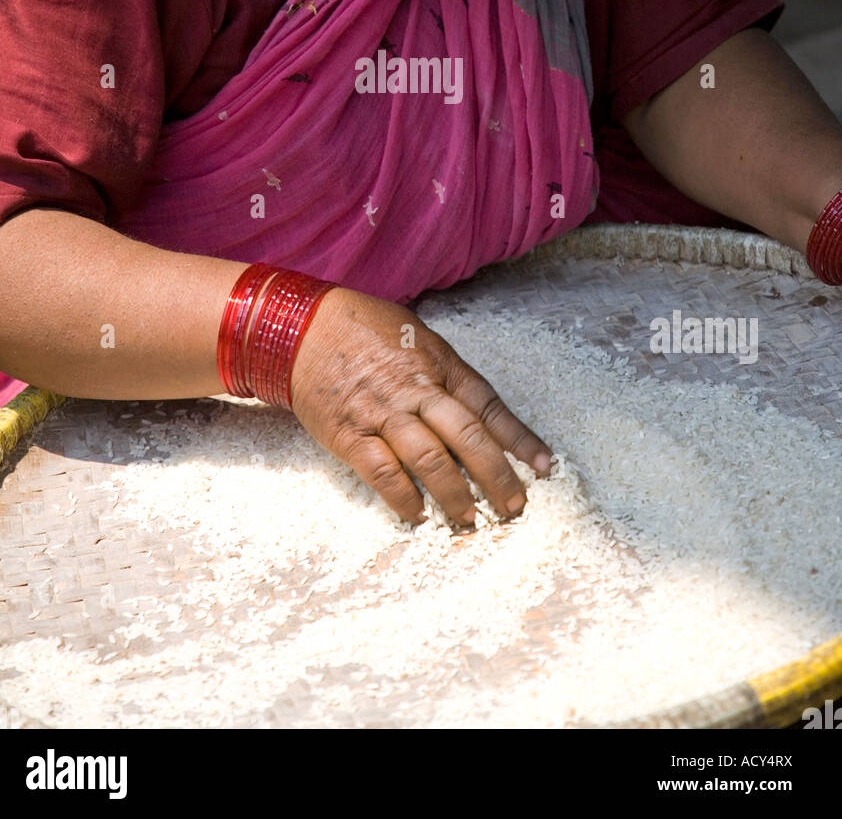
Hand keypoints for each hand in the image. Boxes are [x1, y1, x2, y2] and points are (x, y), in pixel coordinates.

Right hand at [290, 286, 552, 525]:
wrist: (304, 328)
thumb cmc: (366, 329)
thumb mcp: (419, 339)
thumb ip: (447, 375)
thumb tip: (479, 415)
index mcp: (437, 365)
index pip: (487, 405)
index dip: (520, 438)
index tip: (545, 466)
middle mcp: (415, 390)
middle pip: (466, 436)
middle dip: (496, 475)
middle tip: (514, 505)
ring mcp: (382, 414)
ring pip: (429, 459)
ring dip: (454, 494)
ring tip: (470, 519)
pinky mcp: (349, 434)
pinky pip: (382, 472)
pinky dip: (402, 497)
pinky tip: (417, 515)